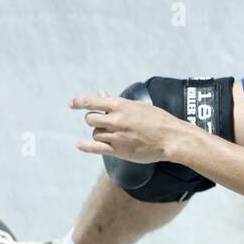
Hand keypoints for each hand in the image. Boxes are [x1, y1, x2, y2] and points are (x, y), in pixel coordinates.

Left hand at [70, 91, 187, 163]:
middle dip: (95, 119)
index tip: (72, 102)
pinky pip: (95, 148)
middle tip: (104, 121)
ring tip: (114, 134)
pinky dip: (85, 146)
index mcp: (120, 105)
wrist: (171, 138)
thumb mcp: (138, 106)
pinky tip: (79, 144)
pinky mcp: (118, 150)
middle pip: (91, 119)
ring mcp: (116, 136)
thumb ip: (117, 102)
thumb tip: (101, 93)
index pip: (92, 101)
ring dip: (100, 133)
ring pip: (95, 133)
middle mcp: (115, 120)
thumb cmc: (158, 120)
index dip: (79, 101)